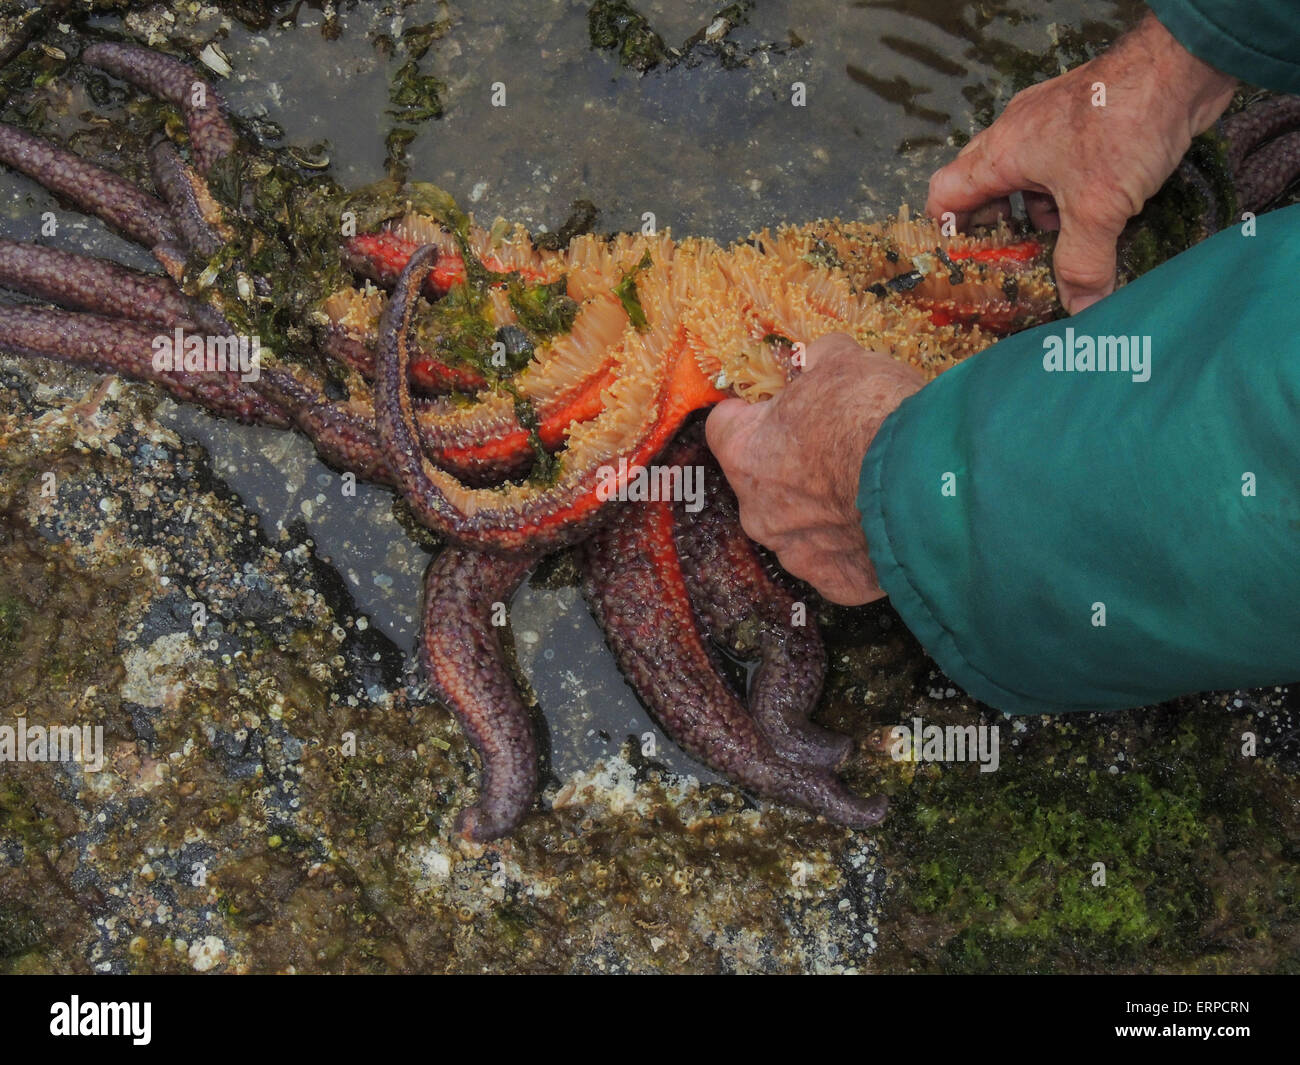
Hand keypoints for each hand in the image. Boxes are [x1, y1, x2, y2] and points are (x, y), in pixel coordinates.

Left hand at [705, 334, 922, 605]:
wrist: (927, 481)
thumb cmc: (875, 416)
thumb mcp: (844, 361)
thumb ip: (818, 360)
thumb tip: (816, 358)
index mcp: (745, 452)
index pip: (725, 426)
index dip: (756, 412)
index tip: (784, 405)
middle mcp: (757, 510)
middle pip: (762, 481)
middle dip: (792, 465)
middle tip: (838, 448)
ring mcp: (794, 552)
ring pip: (798, 526)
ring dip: (823, 510)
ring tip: (866, 491)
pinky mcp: (834, 582)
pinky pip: (836, 561)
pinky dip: (854, 546)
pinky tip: (881, 526)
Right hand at [926, 12, 1235, 313]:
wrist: (1182, 65)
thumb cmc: (1124, 125)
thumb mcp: (1098, 209)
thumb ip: (1083, 264)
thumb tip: (1081, 310)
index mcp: (1001, 153)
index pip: (945, 194)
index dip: (946, 232)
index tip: (964, 261)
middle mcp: (1016, 133)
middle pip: (981, 185)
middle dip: (994, 224)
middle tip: (1011, 255)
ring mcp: (1049, 122)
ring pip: (1023, 175)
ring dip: (1035, 209)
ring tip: (1060, 237)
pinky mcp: (1083, 119)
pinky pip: (1058, 162)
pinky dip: (1066, 190)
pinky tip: (1095, 208)